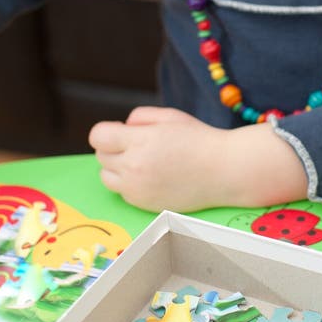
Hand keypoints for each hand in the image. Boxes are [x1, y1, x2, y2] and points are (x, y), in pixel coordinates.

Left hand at [89, 106, 223, 211]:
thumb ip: (139, 117)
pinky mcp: (144, 205)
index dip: (107, 131)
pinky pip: (122, 192)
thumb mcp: (169, 116)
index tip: (120, 131)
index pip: (98, 136)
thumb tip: (123, 128)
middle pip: (101, 156)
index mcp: (139, 141)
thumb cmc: (199, 139)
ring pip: (106, 177)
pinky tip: (150, 175)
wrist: (224, 171)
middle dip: (114, 147)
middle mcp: (134, 167)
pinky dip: (129, 184)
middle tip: (138, 144)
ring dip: (117, 167)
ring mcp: (138, 189)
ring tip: (141, 161)